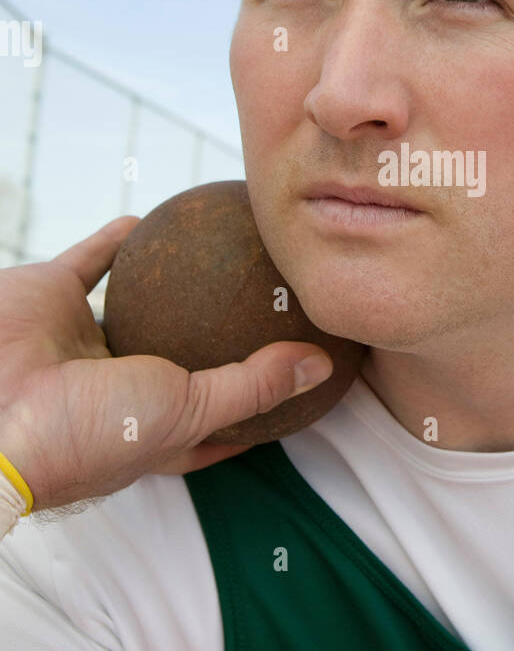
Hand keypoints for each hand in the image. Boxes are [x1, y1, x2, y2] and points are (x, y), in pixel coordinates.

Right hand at [0, 215, 332, 510]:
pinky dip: (119, 241)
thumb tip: (322, 365)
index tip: (299, 381)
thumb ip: (253, 385)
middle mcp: (120, 387)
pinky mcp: (53, 299)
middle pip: (184, 358)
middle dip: (219, 338)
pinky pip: (93, 260)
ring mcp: (84, 343)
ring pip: (140, 304)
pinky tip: (154, 218)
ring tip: (221, 254)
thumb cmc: (90, 432)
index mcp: (153, 430)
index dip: (257, 409)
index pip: (219, 423)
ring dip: (171, 283)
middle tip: (267, 304)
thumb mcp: (188, 413)